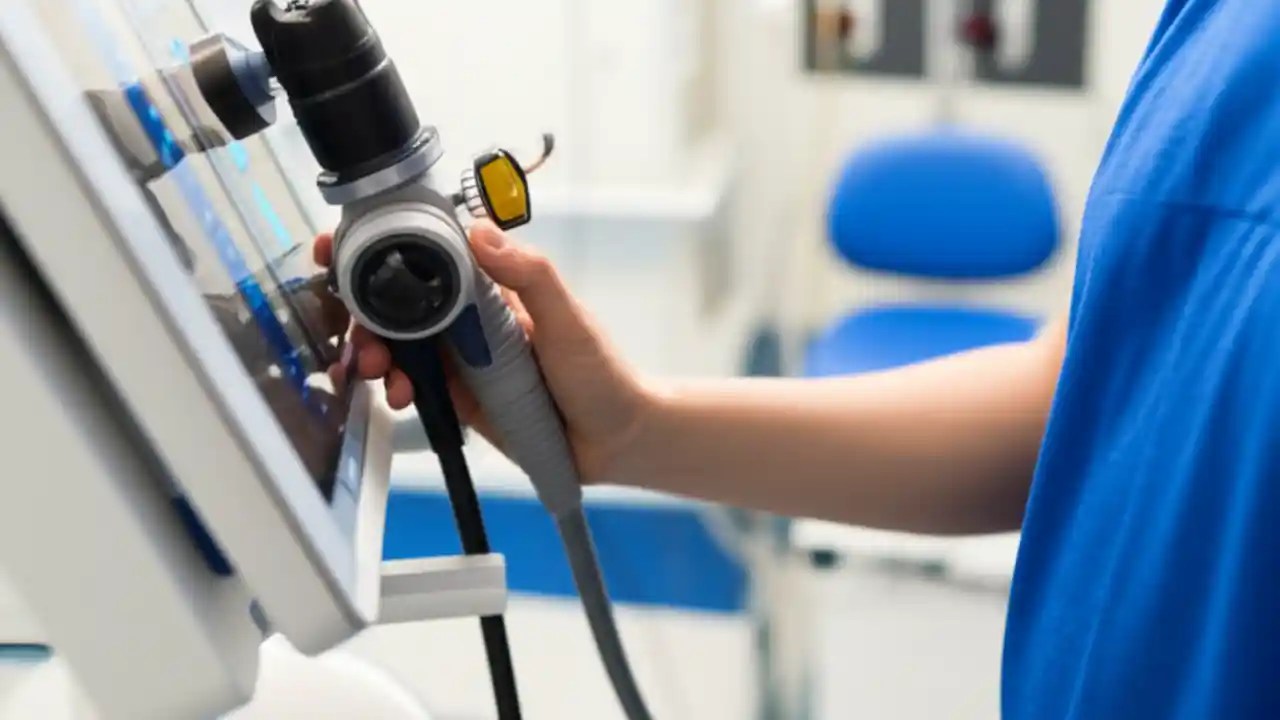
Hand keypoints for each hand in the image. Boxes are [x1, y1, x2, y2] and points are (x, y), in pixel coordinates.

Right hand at [312, 221, 655, 483]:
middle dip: (360, 311)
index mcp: (488, 287)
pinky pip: (410, 386)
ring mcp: (458, 358)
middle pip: (394, 303)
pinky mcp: (456, 397)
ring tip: (372, 369)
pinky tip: (399, 396)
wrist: (614, 440)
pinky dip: (392, 388)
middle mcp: (466, 318)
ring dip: (370, 352)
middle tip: (351, 328)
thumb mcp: (566, 318)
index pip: (424, 257)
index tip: (340, 250)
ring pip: (394, 346)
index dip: (378, 250)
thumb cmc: (600, 373)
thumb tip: (479, 230)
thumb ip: (528, 274)